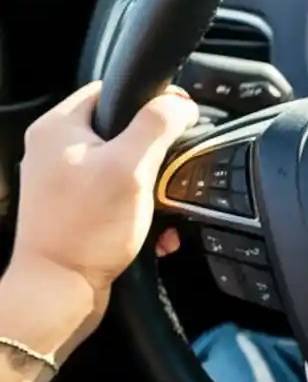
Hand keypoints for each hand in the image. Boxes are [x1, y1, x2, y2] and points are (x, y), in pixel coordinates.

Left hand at [3, 82, 196, 352]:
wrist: (59, 290)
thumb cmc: (87, 230)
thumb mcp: (131, 167)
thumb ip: (156, 125)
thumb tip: (180, 103)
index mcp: (58, 128)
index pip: (110, 90)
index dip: (149, 100)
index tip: (178, 120)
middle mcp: (53, 150)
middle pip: (121, 132)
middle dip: (155, 156)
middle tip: (169, 174)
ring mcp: (61, 183)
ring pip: (123, 167)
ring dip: (152, 189)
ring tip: (163, 209)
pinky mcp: (73, 211)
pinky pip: (117, 197)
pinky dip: (140, 211)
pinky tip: (155, 232)